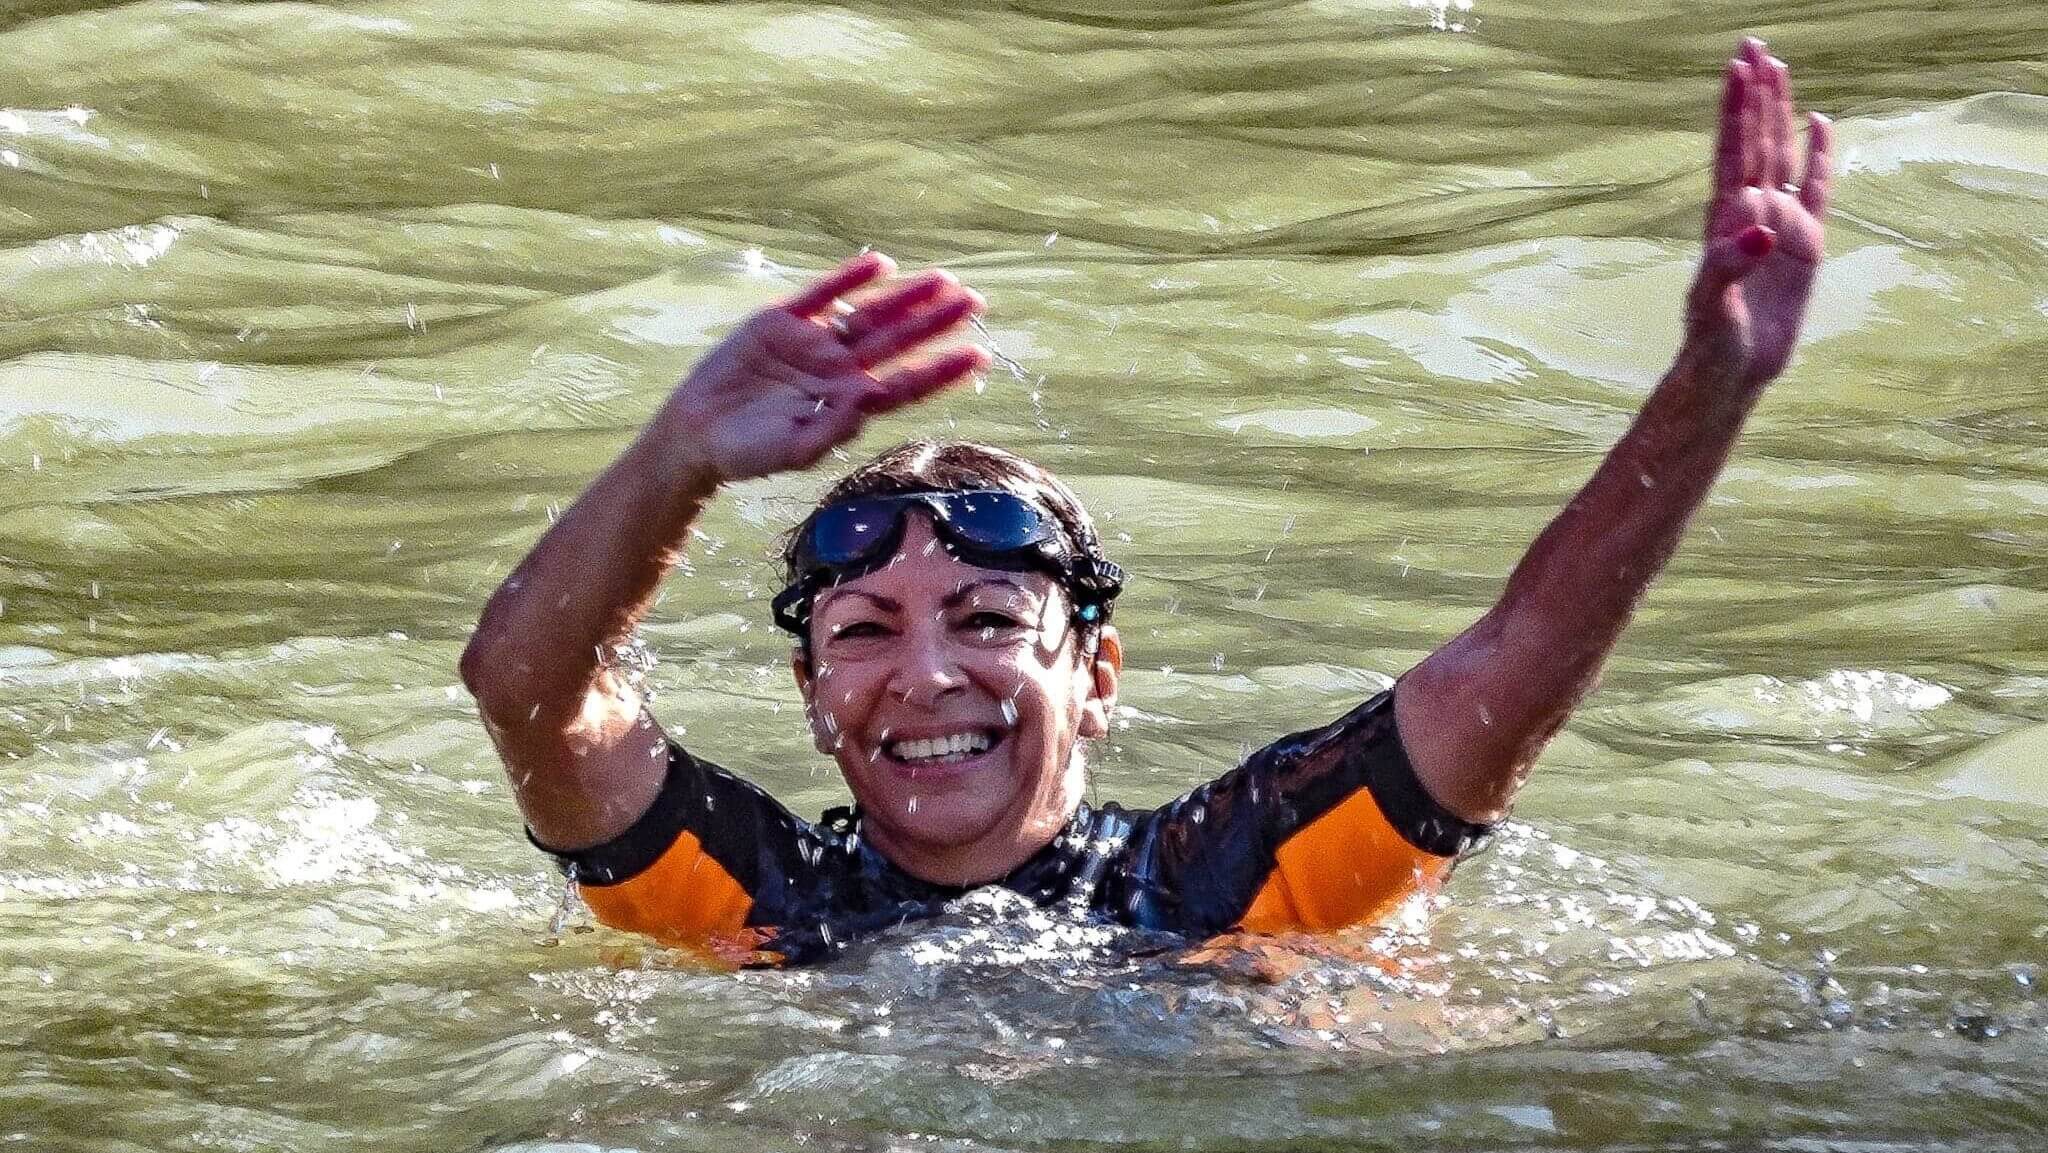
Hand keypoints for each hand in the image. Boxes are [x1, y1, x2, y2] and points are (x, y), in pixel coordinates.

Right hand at [660, 252, 990, 483]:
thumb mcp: (792, 450)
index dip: (942, 370)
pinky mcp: (783, 322)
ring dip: (906, 298)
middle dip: (936, 323)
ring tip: (944, 281)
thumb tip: (868, 401)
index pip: (905, 384)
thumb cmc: (748, 453)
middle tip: (976, 303)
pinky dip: (851, 279)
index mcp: (849, 403)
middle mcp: (839, 370)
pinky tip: (881, 264)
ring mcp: (814, 344)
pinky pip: (824, 295)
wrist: (696, 433)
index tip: (978, 355)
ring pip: (870, 315)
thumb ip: (832, 428)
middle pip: (898, 342)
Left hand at [1683, 38, 1832, 388]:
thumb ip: (1730, 267)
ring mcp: (1778, 223)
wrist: (1734, 369)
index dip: (1734, 110)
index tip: (1737, 68)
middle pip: (1753, 140)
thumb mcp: (1714, 306)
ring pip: (1780, 155)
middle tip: (1753, 46)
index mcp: (1725, 220)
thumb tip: (1760, 233)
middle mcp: (1749, 213)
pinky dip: (1818, 155)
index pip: (1730, 152)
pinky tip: (1819, 122)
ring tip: (1778, 69)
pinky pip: (1815, 188)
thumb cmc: (1714, 341)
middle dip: (1754, 95)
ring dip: (1779, 114)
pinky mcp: (1804, 243)